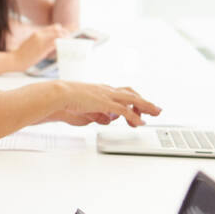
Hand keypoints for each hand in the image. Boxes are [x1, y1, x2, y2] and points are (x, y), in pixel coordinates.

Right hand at [12, 24, 71, 69]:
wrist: (15, 59)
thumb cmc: (23, 54)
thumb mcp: (32, 44)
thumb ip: (41, 41)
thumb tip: (51, 44)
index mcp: (38, 33)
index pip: (54, 27)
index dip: (63, 30)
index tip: (68, 34)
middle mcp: (40, 34)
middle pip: (58, 29)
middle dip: (67, 33)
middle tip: (71, 39)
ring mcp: (41, 41)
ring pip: (58, 35)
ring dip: (65, 38)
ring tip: (70, 43)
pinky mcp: (42, 48)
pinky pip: (55, 43)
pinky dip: (61, 44)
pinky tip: (64, 47)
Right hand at [45, 81, 160, 126]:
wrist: (58, 94)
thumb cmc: (67, 101)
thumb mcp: (87, 110)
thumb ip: (99, 115)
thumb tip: (107, 120)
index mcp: (102, 90)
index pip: (123, 92)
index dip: (134, 99)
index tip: (141, 106)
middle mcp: (107, 90)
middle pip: (132, 93)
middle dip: (146, 102)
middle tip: (156, 110)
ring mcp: (107, 95)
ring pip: (133, 100)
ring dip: (146, 107)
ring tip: (156, 113)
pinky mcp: (105, 103)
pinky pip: (125, 110)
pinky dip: (134, 117)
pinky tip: (140, 123)